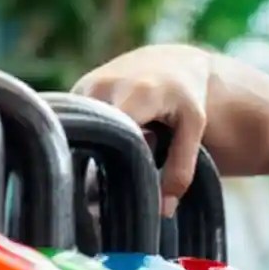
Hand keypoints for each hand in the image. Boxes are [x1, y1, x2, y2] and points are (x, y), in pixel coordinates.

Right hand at [73, 44, 211, 216]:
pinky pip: (75, 122)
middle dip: (95, 167)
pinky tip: (98, 152)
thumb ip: (181, 167)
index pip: (114, 138)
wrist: (171, 60)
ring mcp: (85, 85)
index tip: (115, 194)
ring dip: (90, 153)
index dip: (112, 168)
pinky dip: (86, 140)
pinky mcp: (76, 89)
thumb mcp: (193, 126)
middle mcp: (103, 85)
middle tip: (101, 197)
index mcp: (136, 94)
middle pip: (90, 138)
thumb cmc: (186, 95)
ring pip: (78, 131)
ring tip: (105, 170)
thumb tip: (163, 210)